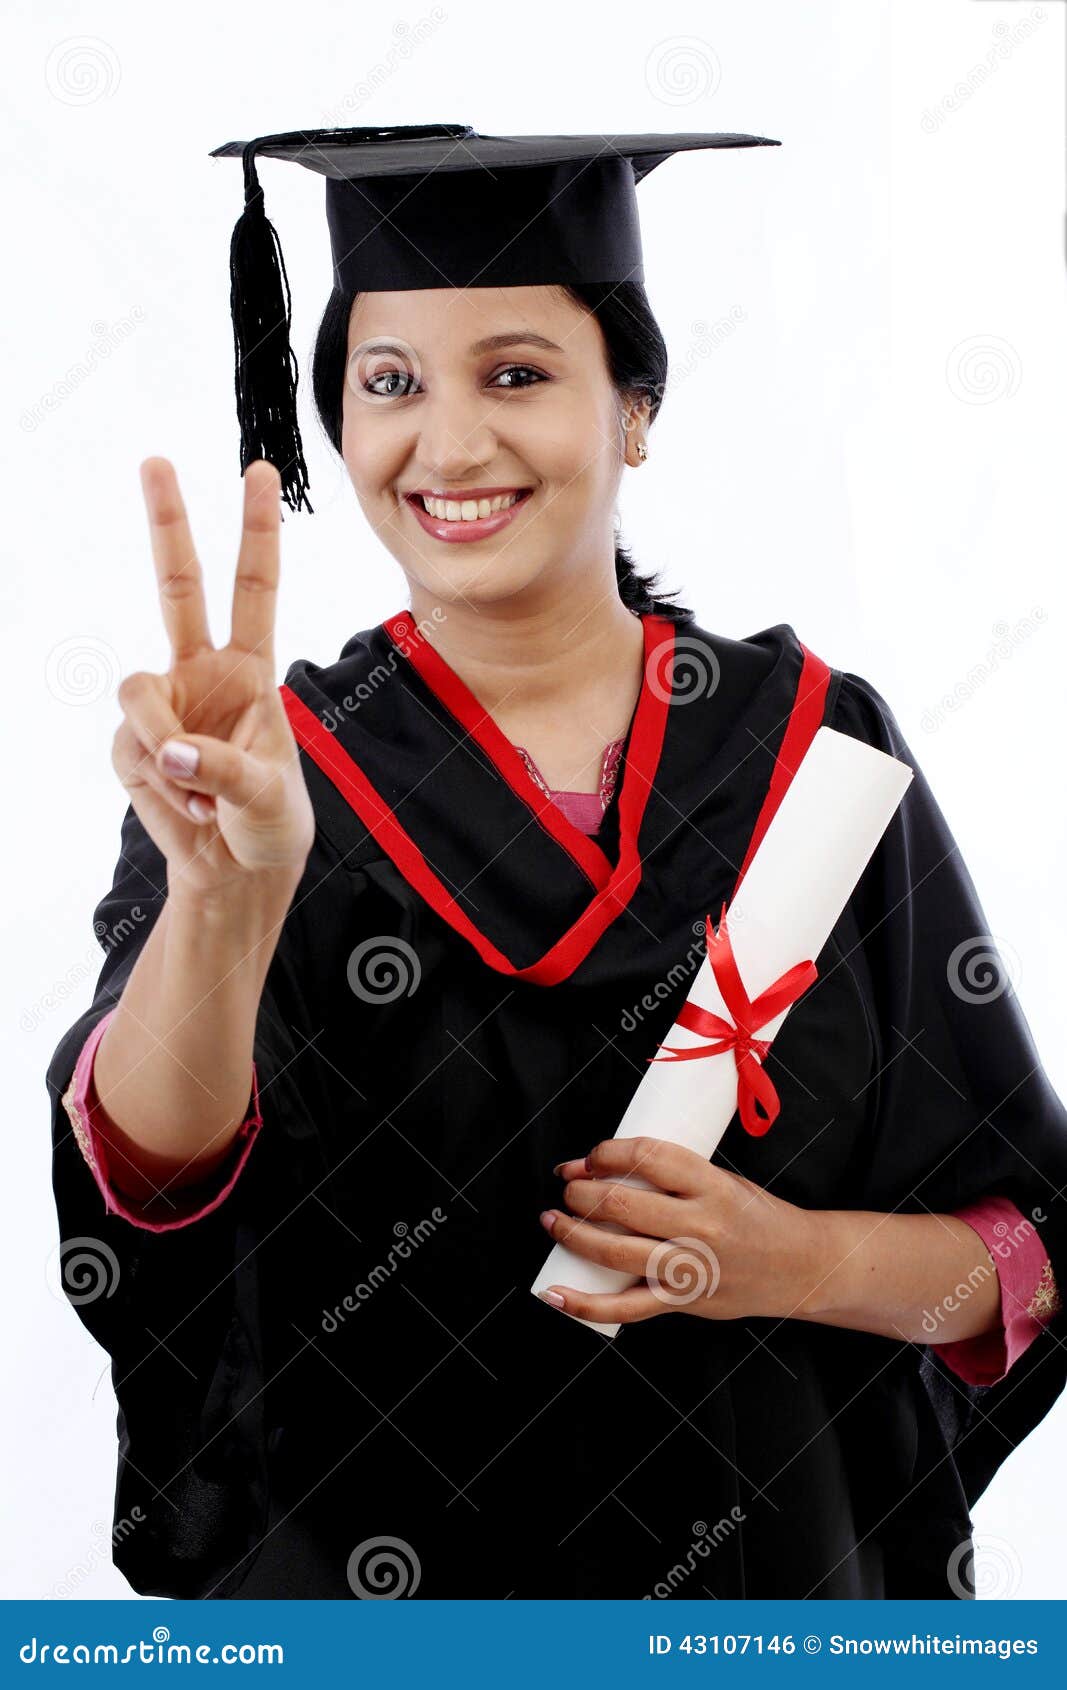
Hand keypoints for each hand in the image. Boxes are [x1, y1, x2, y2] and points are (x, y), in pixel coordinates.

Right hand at [111, 457, 315, 897]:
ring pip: (138, 696)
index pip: (254, 588)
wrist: (238, 871)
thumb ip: (223, 768)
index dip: (256, 531)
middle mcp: (202, 674)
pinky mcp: (132, 745)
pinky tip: (188, 810)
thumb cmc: (270, 822)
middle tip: (156, 460)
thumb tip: (169, 750)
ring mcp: (163, 706)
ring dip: (167, 749)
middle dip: (167, 524)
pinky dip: (162, 788)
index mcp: (250, 669)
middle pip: (177, 586)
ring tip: (203, 794)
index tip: (256, 472)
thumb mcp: (267, 796)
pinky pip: (134, 750)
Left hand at [537, 1136, 819, 1325]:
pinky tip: (555, 1293)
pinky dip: (586, 1304)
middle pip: (624, 1203)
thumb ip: (672, 1176)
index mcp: (712, 1184)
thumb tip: (607, 1168)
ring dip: (574, 1234)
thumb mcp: (723, 1179)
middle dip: (581, 1192)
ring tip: (553, 1221)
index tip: (589, 1157)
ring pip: (617, 1251)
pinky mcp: (685, 1301)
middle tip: (567, 1188)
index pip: (647, 1156)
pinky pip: (627, 1307)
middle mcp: (702, 1224)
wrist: (802, 1265)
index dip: (606, 1153)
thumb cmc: (756, 1216)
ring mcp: (693, 1267)